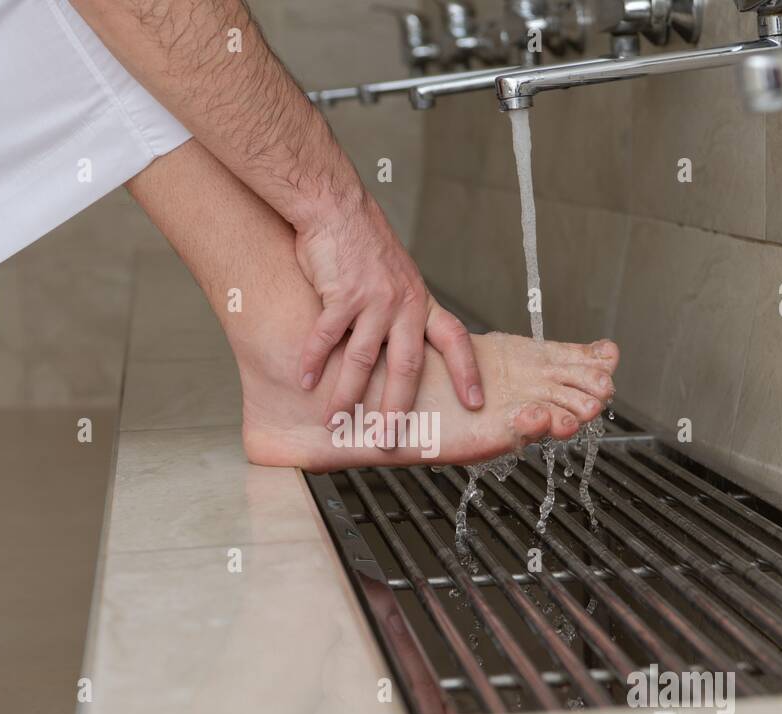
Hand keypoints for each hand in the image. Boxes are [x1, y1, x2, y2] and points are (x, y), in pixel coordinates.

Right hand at [294, 194, 483, 428]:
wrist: (336, 207)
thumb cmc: (363, 242)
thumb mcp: (398, 276)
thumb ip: (401, 312)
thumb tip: (399, 349)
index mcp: (420, 302)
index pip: (455, 340)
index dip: (467, 372)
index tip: (475, 402)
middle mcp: (402, 304)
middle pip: (407, 367)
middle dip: (397, 408)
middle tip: (389, 437)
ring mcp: (373, 300)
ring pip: (363, 361)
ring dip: (347, 395)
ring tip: (335, 421)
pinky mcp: (341, 295)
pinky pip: (327, 338)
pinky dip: (314, 363)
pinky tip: (306, 382)